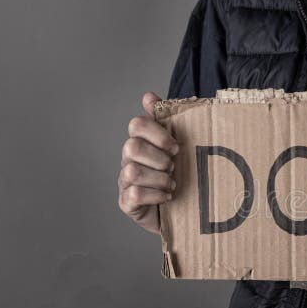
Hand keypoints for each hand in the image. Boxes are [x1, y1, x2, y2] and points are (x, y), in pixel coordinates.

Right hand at [118, 92, 178, 233]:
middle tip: (174, 167)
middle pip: (131, 147)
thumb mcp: (177, 148)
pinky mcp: (127, 203)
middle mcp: (128, 160)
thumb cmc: (178, 176)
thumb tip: (148, 95)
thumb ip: (167, 121)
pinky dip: (155, 196)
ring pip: (132, 172)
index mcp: (141, 142)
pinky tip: (167, 197)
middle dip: (158, 157)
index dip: (157, 133)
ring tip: (172, 184)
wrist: (181, 212)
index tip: (176, 146)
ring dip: (158, 178)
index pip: (137, 124)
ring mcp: (125, 182)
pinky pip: (134, 194)